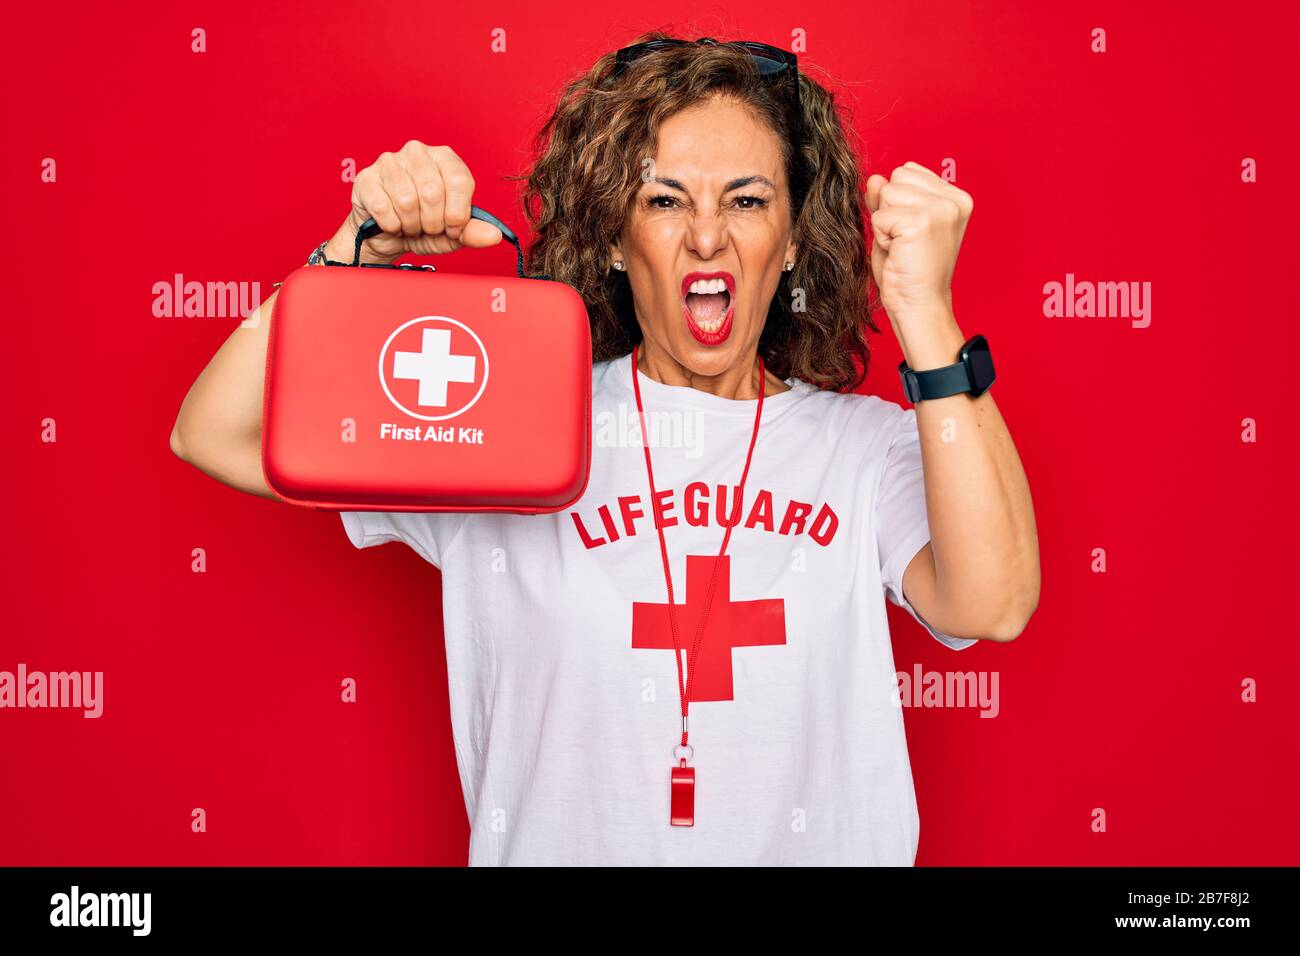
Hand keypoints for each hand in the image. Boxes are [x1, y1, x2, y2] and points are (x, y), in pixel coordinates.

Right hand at [324, 141, 502, 264]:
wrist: (387, 236)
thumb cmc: (423, 228)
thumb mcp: (452, 233)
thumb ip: (473, 232)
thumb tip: (494, 235)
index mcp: (445, 158)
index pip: (460, 181)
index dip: (458, 213)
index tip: (452, 227)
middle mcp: (418, 152)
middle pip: (433, 192)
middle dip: (433, 222)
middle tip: (428, 228)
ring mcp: (389, 162)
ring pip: (407, 201)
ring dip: (411, 225)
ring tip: (410, 225)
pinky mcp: (366, 178)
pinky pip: (383, 208)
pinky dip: (391, 225)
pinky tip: (392, 223)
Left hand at [864, 161, 972, 330]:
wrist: (919, 306)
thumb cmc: (910, 272)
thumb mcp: (897, 226)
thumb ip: (887, 199)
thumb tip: (875, 178)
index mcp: (955, 198)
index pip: (908, 171)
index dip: (897, 203)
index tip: (911, 231)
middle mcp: (954, 200)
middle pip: (897, 177)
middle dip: (890, 209)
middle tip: (905, 241)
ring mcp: (940, 209)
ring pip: (886, 193)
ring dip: (885, 223)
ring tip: (902, 247)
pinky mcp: (922, 222)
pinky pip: (879, 216)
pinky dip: (882, 237)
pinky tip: (899, 253)